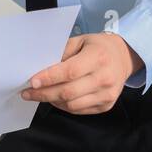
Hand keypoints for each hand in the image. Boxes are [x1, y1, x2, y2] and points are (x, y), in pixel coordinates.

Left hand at [21, 33, 142, 114]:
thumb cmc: (97, 47)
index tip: (32, 81)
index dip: (49, 78)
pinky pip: (79, 110)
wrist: (123, 58)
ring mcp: (107, 94)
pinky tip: (55, 98)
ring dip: (52, 101)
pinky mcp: (106, 105)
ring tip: (39, 94)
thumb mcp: (80, 41)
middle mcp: (105, 77)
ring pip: (72, 104)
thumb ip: (61, 53)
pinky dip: (63, 106)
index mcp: (98, 57)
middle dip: (44, 93)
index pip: (70, 71)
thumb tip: (39, 69)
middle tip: (27, 92)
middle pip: (68, 92)